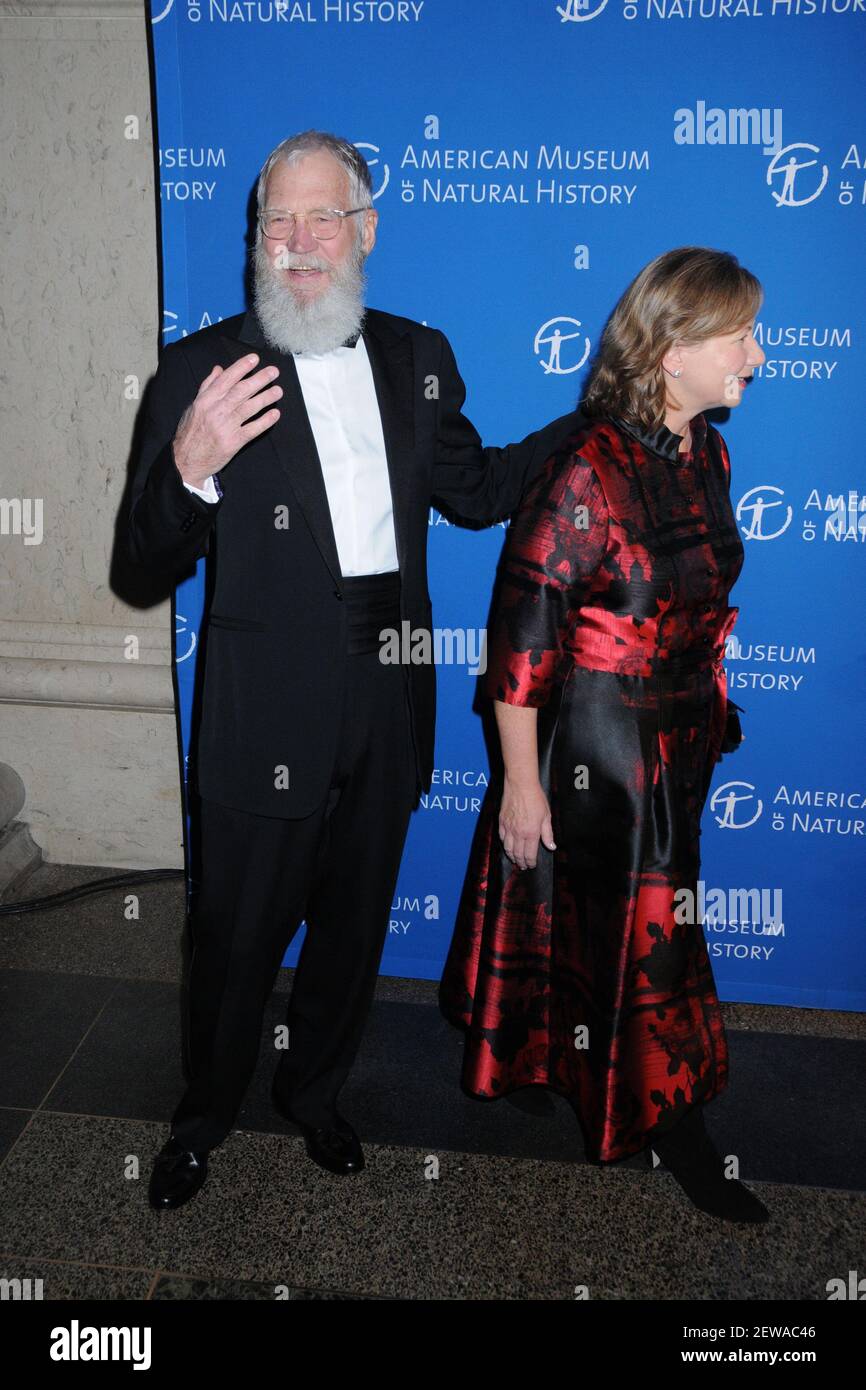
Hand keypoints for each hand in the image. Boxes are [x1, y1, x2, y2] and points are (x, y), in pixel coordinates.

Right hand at [172, 353, 282, 486]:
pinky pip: (252, 429)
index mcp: (205, 401)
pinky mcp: (233, 443)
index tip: (254, 359)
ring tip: (278, 390)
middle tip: (273, 372)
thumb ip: (207, 387)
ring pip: (248, 408)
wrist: (186, 461)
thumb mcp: (194, 407)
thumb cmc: (190, 433)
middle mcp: (215, 411)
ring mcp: (225, 427)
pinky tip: (275, 414)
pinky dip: (264, 421)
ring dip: (265, 398)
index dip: (241, 367)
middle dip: (259, 379)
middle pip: (240, 391)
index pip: (226, 379)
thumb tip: (219, 369)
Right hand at [498, 776, 555, 869]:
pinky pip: (501, 838)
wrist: (520, 785)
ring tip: (515, 860)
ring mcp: (508, 828)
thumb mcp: (546, 816)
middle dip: (521, 862)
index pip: (530, 854)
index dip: (531, 862)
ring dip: (512, 856)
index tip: (532, 865)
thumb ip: (548, 833)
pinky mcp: (501, 822)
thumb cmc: (536, 798)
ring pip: (507, 848)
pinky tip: (507, 846)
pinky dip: (504, 845)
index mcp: (531, 833)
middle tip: (523, 866)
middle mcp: (518, 833)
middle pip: (518, 854)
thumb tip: (551, 846)